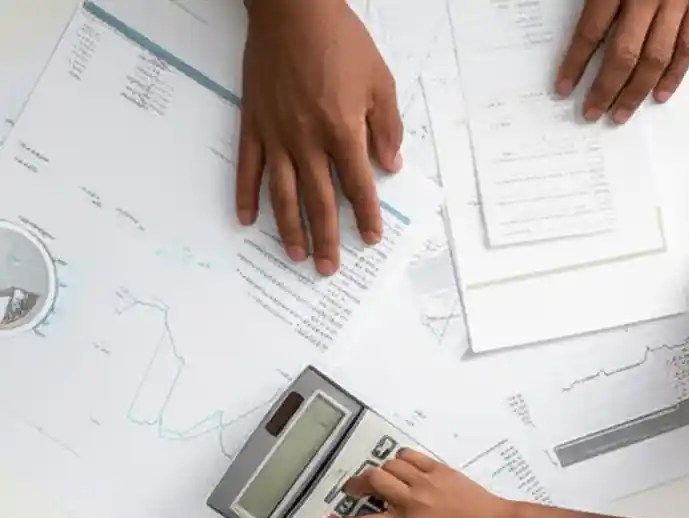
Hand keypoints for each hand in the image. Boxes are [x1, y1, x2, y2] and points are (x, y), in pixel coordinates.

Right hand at [237, 0, 402, 275]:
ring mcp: (276, 134)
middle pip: (319, 200)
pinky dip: (245, 196)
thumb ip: (386, 127)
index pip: (358, 186)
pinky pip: (247, 168)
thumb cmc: (341, 42)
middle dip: (327, 237)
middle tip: (329, 268)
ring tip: (296, 255)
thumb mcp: (380, 81)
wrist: (293, 10)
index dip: (366, 216)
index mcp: (342, 131)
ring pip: (282, 193)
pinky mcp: (253, 123)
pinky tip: (246, 220)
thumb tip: (390, 166)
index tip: (369, 240)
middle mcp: (307, 140)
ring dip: (289, 228)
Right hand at [342, 450, 517, 517]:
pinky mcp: (439, 469)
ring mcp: (424, 483)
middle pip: (371, 480)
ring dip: (380, 471)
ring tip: (382, 477)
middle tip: (355, 488)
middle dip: (357, 484)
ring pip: (389, 465)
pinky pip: (411, 456)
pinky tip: (402, 466)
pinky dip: (401, 459)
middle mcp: (410, 502)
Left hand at [556, 0, 688, 123]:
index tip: (564, 86)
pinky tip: (660, 92)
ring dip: (637, 92)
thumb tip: (580, 17)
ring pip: (656, 58)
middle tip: (591, 110)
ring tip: (620, 112)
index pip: (591, 31)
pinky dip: (675, 74)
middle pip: (623, 54)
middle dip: (605, 89)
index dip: (575, 63)